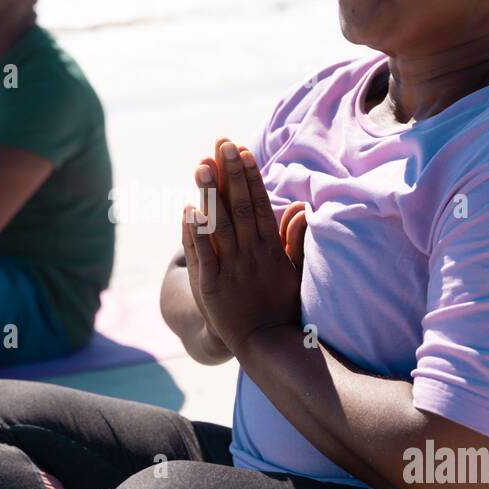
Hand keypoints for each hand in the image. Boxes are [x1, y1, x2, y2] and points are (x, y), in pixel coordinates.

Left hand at [181, 140, 303, 354]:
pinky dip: (196, 232)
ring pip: (219, 225)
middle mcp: (251, 254)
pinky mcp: (212, 286)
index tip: (242, 151)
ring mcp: (231, 269)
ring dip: (209, 194)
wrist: (265, 345)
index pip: (259, 204)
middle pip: (239, 207)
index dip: (250, 176)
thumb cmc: (280, 307)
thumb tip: (300, 208)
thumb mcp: (295, 271)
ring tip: (200, 164)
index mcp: (270, 248)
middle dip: (229, 173)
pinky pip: (203, 255)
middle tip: (221, 143)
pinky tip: (188, 210)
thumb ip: (295, 239)